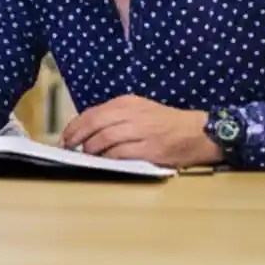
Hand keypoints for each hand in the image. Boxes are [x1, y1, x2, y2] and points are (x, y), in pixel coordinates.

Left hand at [59, 95, 220, 167]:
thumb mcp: (139, 110)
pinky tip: (105, 161)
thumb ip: (115, 116)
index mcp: (128, 103)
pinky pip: (120, 154)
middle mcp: (133, 114)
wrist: (199, 133)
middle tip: (70, 148)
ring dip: (91, 150)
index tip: (65, 137)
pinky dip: (108, 158)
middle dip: (77, 138)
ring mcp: (142, 132)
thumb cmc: (165, 123)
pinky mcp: (150, 150)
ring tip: (88, 156)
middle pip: (94, 125)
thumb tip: (85, 130)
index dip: (74, 126)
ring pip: (104, 139)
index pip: (92, 113)